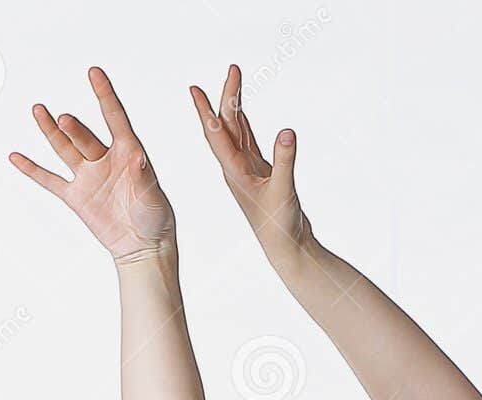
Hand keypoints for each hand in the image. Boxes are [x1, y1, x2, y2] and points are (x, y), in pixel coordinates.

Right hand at [9, 67, 175, 264]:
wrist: (143, 246)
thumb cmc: (155, 218)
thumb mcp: (153, 197)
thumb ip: (142, 177)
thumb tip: (138, 158)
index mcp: (128, 153)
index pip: (115, 119)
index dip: (105, 96)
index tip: (94, 73)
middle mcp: (104, 160)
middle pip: (85, 137)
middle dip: (74, 129)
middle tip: (65, 120)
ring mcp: (88, 177)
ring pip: (64, 149)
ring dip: (51, 131)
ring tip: (39, 110)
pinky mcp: (76, 197)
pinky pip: (50, 180)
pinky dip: (32, 170)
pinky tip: (16, 157)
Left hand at [190, 65, 311, 259]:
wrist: (286, 247)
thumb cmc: (280, 226)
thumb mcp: (283, 191)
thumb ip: (285, 161)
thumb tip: (286, 132)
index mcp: (235, 172)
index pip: (218, 136)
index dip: (207, 111)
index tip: (195, 90)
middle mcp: (237, 168)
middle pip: (228, 126)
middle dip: (227, 96)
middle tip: (233, 69)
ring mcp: (247, 170)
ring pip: (238, 131)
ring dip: (235, 105)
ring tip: (235, 80)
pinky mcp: (259, 174)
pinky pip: (249, 141)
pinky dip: (246, 123)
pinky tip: (242, 110)